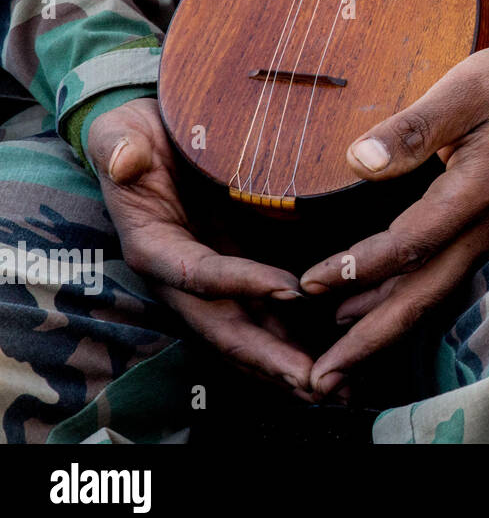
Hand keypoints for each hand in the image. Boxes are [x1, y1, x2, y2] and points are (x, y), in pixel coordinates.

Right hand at [87, 98, 315, 398]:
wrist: (156, 136)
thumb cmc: (137, 134)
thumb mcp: (122, 131)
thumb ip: (120, 148)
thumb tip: (124, 160)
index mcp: (155, 246)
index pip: (198, 274)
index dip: (239, 283)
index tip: (289, 288)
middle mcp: (186, 276)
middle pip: (226, 326)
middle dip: (269, 356)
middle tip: (314, 380)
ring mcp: (217, 279)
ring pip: (252, 331)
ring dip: (290, 362)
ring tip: (335, 386)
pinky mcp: (244, 272)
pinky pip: (271, 315)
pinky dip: (300, 339)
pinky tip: (338, 356)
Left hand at [300, 27, 488, 396]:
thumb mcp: (467, 89)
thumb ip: (412, 128)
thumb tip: (359, 161)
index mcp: (477, 192)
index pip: (410, 243)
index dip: (359, 268)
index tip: (308, 283)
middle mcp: (486, 226)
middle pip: (424, 295)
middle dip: (371, 338)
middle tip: (321, 379)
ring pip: (434, 293)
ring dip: (385, 328)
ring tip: (339, 358)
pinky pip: (445, 277)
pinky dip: (407, 302)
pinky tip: (376, 310)